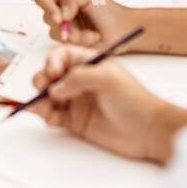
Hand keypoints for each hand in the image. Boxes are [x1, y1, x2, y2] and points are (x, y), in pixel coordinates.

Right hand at [28, 45, 186, 163]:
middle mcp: (80, 81)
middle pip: (51, 75)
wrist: (148, 131)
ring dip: (39, 97)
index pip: (62, 56)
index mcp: (90, 64)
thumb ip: (79, 78)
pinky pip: (52, 115)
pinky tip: (40, 113)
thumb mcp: (109, 79)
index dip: (53, 61)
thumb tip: (55, 86)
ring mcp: (76, 101)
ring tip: (38, 103)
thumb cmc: (135, 100)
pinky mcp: (75, 121)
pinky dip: (42, 113)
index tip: (52, 72)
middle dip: (42, 79)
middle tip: (42, 88)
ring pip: (48, 96)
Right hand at [35, 0, 137, 46]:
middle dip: (64, 25)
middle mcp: (60, 10)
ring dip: (74, 34)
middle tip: (77, 29)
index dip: (47, 7)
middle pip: (46, 17)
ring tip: (92, 33)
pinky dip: (79, 41)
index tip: (59, 18)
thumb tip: (61, 15)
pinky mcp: (69, 41)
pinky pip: (64, 44)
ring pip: (54, 33)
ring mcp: (64, 26)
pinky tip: (91, 38)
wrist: (121, 29)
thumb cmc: (108, 10)